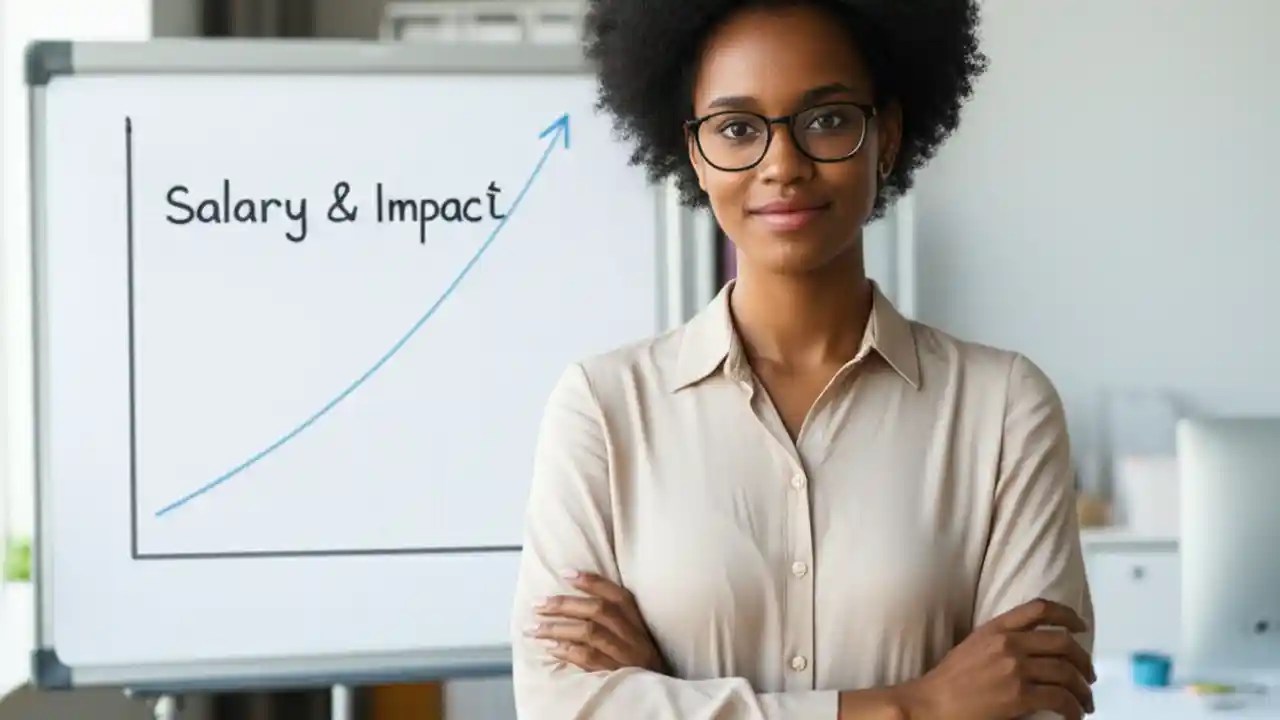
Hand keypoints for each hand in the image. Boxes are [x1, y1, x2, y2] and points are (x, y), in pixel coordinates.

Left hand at [525, 570, 668, 673]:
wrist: (656, 698)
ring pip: (590, 633)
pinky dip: (566, 651)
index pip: (618, 596)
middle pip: (599, 611)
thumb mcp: (632, 641)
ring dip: (558, 628)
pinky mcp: (616, 676)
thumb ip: (612, 623)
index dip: (592, 582)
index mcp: (639, 624)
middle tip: (538, 604)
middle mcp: (635, 638)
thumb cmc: (638, 666)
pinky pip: (588, 658)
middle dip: (565, 604)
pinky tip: (549, 648)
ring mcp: (626, 657)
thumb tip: (571, 605)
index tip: (565, 573)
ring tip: (534, 629)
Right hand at [900, 599, 1095, 719]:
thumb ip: (1001, 639)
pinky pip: (1060, 699)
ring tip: (1086, 702)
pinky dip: (1074, 708)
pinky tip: (1075, 715)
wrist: (933, 704)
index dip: (1067, 615)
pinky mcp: (1020, 696)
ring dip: (1083, 689)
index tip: (1081, 627)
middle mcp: (1009, 643)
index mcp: (996, 628)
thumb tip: (1033, 647)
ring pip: (1066, 672)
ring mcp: (1015, 669)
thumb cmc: (950, 680)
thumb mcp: (974, 645)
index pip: (1039, 608)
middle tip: (1089, 676)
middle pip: (1062, 642)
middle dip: (1084, 660)